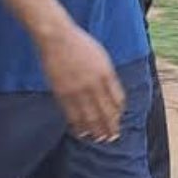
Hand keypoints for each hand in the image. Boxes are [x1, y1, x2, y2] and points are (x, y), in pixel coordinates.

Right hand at [37, 24, 124, 141]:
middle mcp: (95, 84)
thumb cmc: (79, 44)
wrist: (58, 38)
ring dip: (96, 131)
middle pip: (106, 112)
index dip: (119, 112)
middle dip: (110, 126)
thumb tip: (111, 94)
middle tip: (112, 137)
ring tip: (99, 139)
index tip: (118, 119)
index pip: (118, 100)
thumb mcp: (101, 56)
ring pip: (91, 117)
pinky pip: (73, 115)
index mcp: (106, 73)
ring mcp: (79, 90)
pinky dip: (79, 126)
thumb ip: (107, 74)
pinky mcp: (63, 94)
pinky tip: (82, 132)